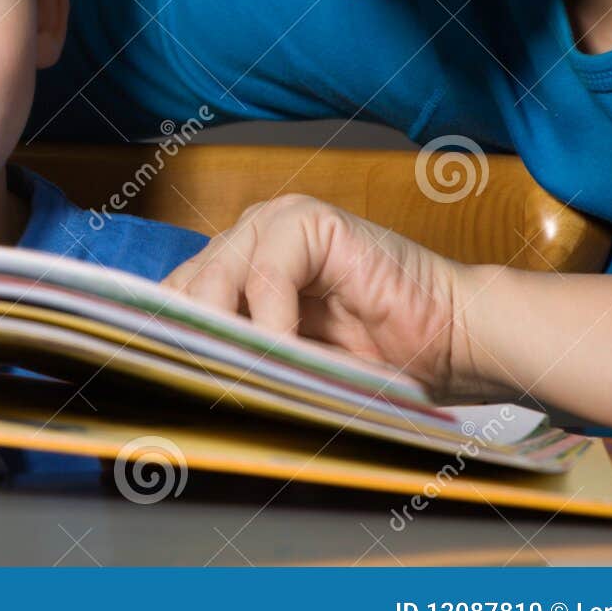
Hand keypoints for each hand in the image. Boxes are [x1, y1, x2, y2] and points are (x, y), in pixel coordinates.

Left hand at [163, 194, 487, 397]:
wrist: (453, 341)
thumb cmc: (376, 359)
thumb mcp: (288, 368)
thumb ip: (238, 362)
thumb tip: (175, 383)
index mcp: (231, 269)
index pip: (170, 303)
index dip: (165, 343)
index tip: (159, 388)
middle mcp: (244, 238)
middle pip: (183, 292)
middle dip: (193, 344)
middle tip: (204, 392)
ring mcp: (274, 222)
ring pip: (215, 279)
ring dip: (230, 336)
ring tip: (248, 379)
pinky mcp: (309, 218)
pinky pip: (266, 271)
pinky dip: (272, 319)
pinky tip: (291, 350)